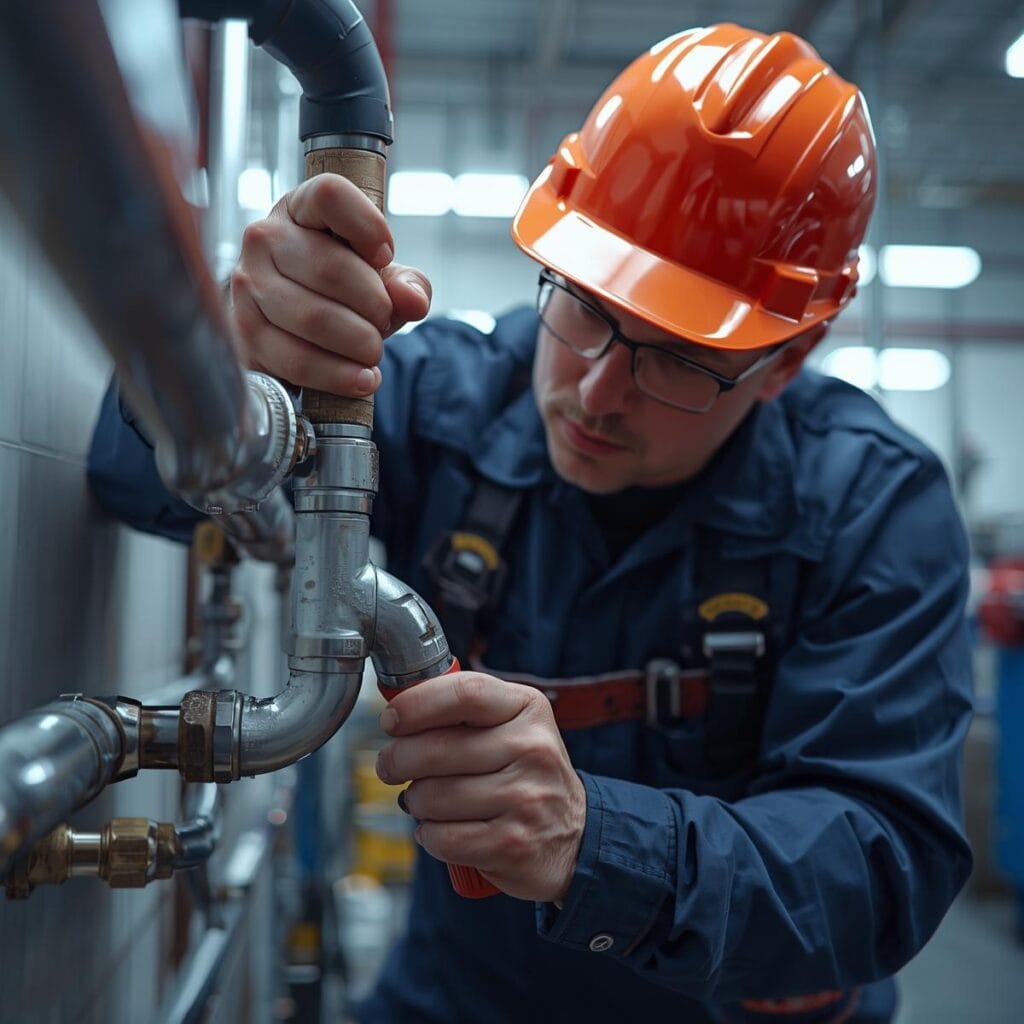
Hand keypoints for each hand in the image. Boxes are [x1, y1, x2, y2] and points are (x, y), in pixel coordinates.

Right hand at [228, 173, 432, 395]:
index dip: (367, 226)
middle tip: (384, 322)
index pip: (330, 196)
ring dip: (359, 343)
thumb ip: (406, 284)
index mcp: (300, 209)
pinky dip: (339, 375)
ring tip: (373, 352)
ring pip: (314, 318)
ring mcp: (248, 285)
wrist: (292, 327)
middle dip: (374, 306)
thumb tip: (413, 300)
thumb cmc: (341, 291)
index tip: (385, 255)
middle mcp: (265, 239)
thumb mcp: (380, 278)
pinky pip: (297, 359)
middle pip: (331, 269)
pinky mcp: (245, 333)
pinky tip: (361, 379)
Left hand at [375, 672, 586, 902]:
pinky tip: (440, 829)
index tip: (392, 720)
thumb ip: (464, 711)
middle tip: (391, 766)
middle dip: (398, 759)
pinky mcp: (513, 844)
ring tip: (424, 800)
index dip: (417, 704)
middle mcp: (533, 749)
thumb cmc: (525, 773)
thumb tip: (398, 711)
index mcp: (528, 709)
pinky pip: (441, 838)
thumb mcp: (512, 726)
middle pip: (437, 748)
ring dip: (414, 801)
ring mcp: (526, 799)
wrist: (575, 835)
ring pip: (433, 796)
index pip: (465, 693)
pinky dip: (428, 835)